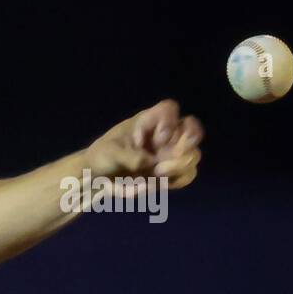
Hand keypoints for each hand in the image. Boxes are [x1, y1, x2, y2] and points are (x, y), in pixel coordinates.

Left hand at [84, 98, 203, 189]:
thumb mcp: (109, 153)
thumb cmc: (102, 156)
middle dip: (183, 149)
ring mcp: (170, 153)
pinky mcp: (171, 172)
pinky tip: (161, 184)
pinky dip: (177, 181)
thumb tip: (149, 163)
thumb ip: (128, 156)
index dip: (169, 123)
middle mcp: (165, 134)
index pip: (169, 109)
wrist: (99, 177)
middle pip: (192, 132)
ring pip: (193, 155)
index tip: (157, 140)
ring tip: (157, 175)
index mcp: (149, 121)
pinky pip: (187, 175)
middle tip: (162, 165)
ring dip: (179, 168)